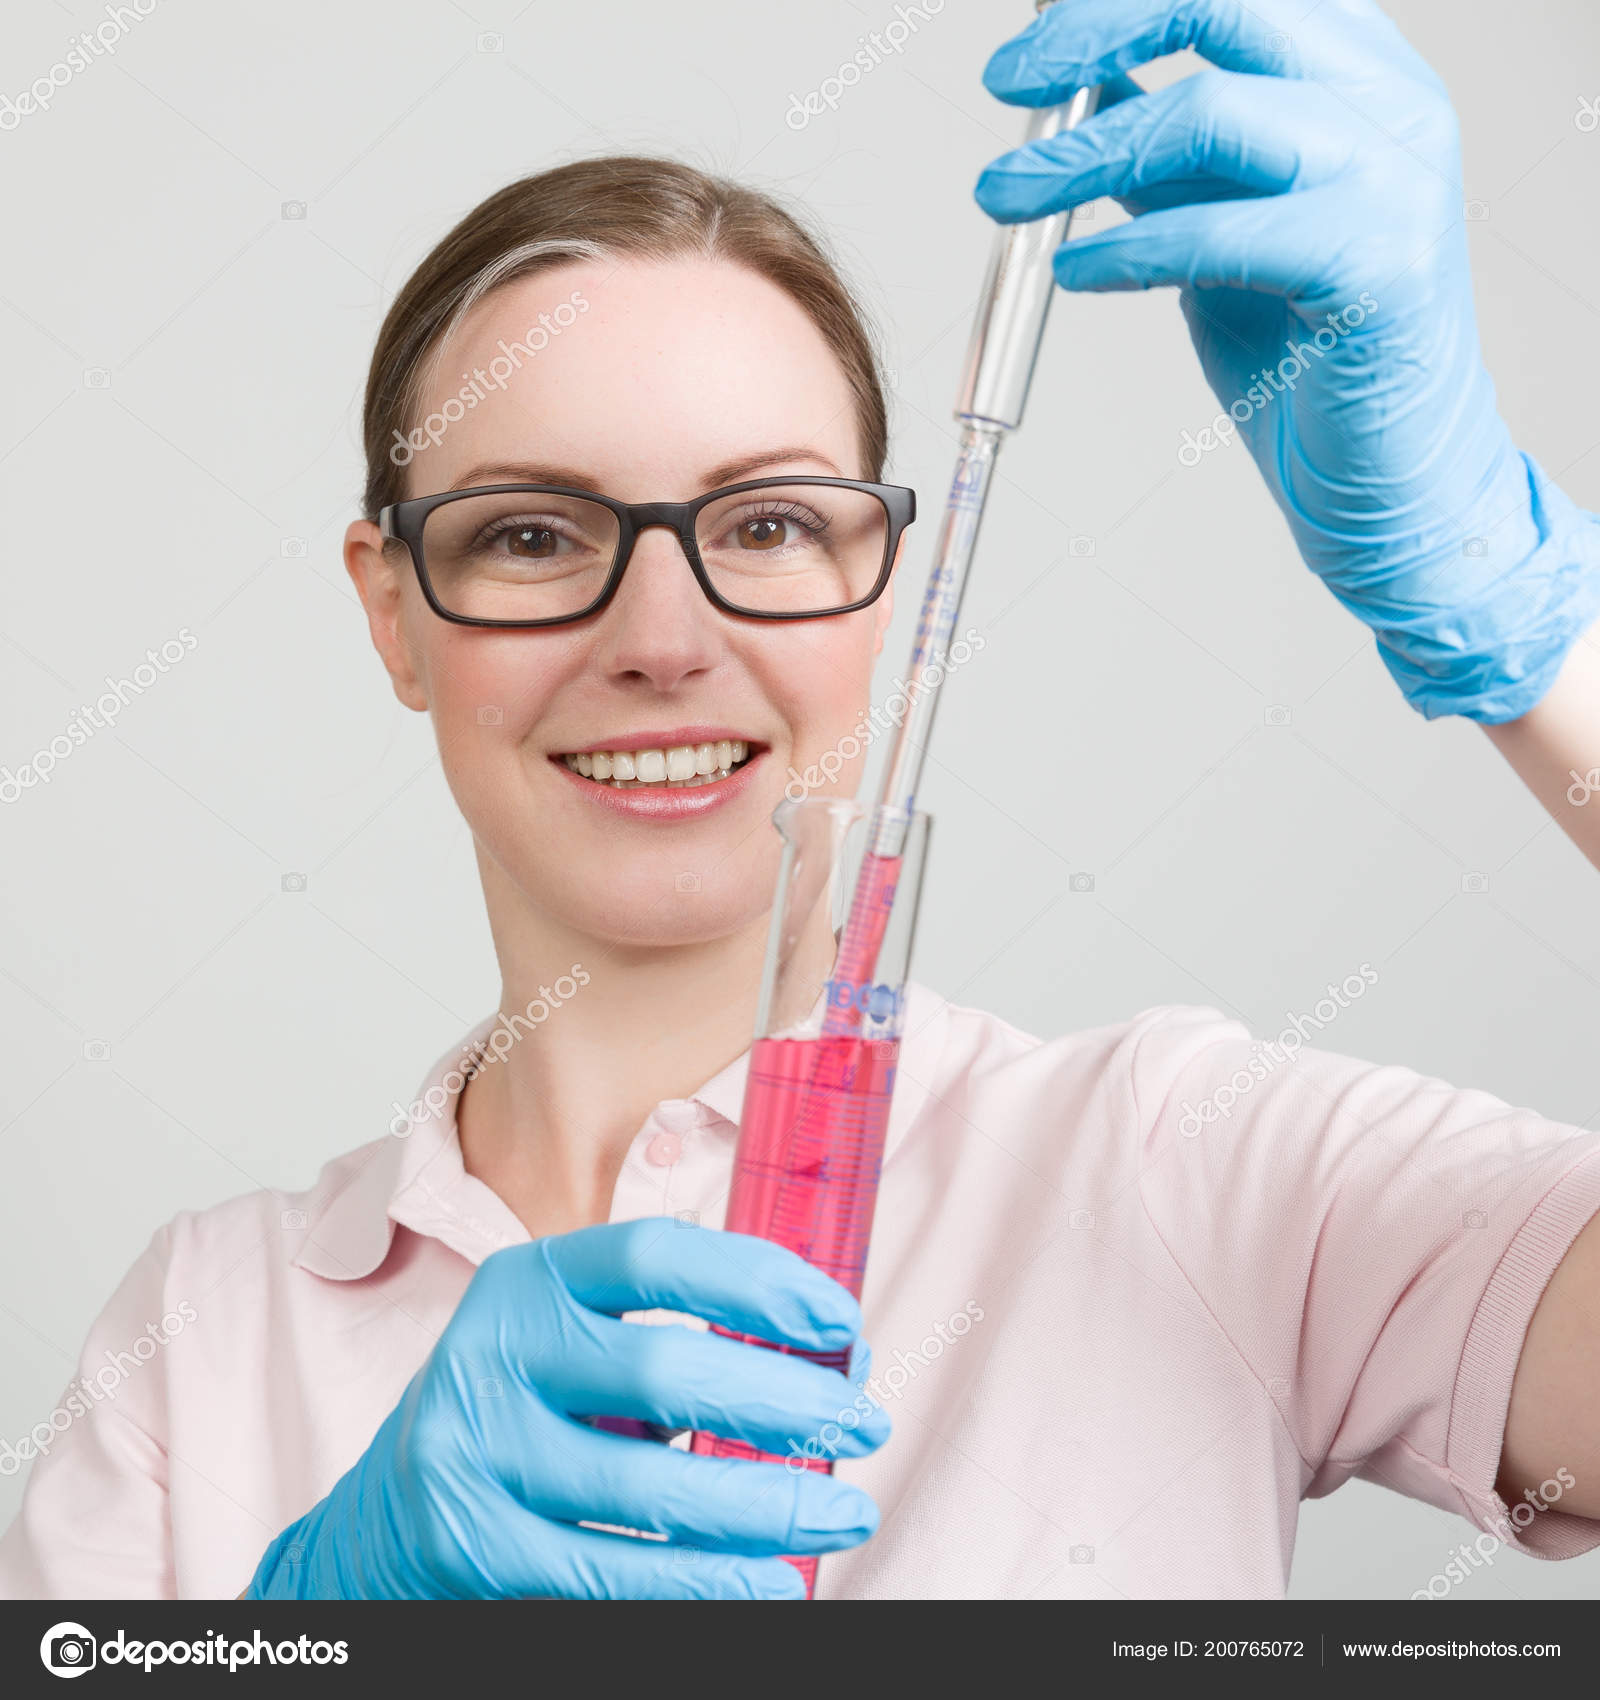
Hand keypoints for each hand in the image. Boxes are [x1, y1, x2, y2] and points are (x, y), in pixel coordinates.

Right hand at [243, 1219, 886, 1599]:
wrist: (388, 1516)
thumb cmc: (525, 1410)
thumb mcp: (575, 1342)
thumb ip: (675, 1335)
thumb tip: (831, 1358)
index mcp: (530, 1281)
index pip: (657, 1255)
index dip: (760, 1280)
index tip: (840, 1320)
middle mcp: (492, 1356)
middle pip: (665, 1373)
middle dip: (786, 1403)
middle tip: (864, 1423)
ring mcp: (476, 1456)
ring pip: (649, 1490)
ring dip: (766, 1506)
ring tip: (842, 1512)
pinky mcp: (478, 1549)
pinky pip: (614, 1574)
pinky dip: (706, 1583)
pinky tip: (772, 1580)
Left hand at [976, 0, 1599, 722]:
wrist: (1392, 479)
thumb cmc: (1307, 357)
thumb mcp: (1216, 228)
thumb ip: (1164, 157)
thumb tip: (1075, 93)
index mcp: (1358, 72)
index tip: (1027, 44)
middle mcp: (1390, 102)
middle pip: (1223, 2)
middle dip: (1094, 30)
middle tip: (1005, 86)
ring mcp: (1395, 176)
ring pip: (1213, 112)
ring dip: (1085, 152)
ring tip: (1007, 197)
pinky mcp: (1377, 264)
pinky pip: (1223, 232)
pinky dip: (1131, 248)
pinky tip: (1077, 271)